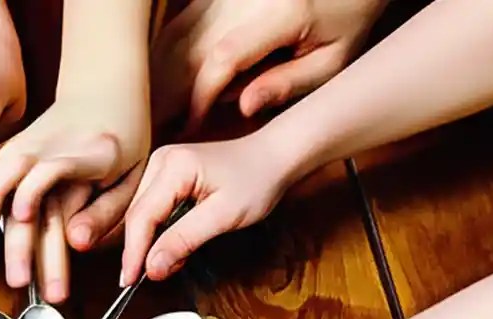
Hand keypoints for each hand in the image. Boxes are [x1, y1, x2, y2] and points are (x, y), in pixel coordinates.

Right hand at [0, 95, 149, 296]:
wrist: (104, 86)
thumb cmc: (125, 137)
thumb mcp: (132, 177)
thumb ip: (104, 213)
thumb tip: (77, 243)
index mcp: (91, 153)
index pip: (54, 168)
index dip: (33, 189)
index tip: (22, 214)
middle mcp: (52, 148)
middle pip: (24, 188)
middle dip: (19, 240)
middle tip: (19, 281)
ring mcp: (29, 145)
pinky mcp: (14, 147)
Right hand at [121, 133, 297, 284]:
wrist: (272, 158)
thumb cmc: (256, 180)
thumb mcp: (224, 216)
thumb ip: (184, 241)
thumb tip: (152, 268)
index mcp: (173, 166)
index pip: (141, 216)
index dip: (133, 252)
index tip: (128, 281)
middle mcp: (159, 162)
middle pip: (136, 215)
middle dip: (140, 250)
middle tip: (149, 278)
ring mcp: (160, 167)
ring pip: (141, 215)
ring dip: (149, 243)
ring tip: (171, 261)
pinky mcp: (164, 176)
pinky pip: (151, 210)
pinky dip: (158, 233)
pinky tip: (172, 246)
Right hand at [152, 0, 387, 128]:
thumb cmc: (344, 19)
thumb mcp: (332, 60)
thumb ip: (288, 83)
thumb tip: (244, 109)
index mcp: (281, 13)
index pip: (224, 57)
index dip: (199, 97)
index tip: (189, 127)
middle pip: (187, 47)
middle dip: (166, 93)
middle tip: (152, 131)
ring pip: (174, 36)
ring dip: (157, 76)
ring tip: (148, 113)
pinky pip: (178, 24)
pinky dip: (163, 55)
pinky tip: (156, 84)